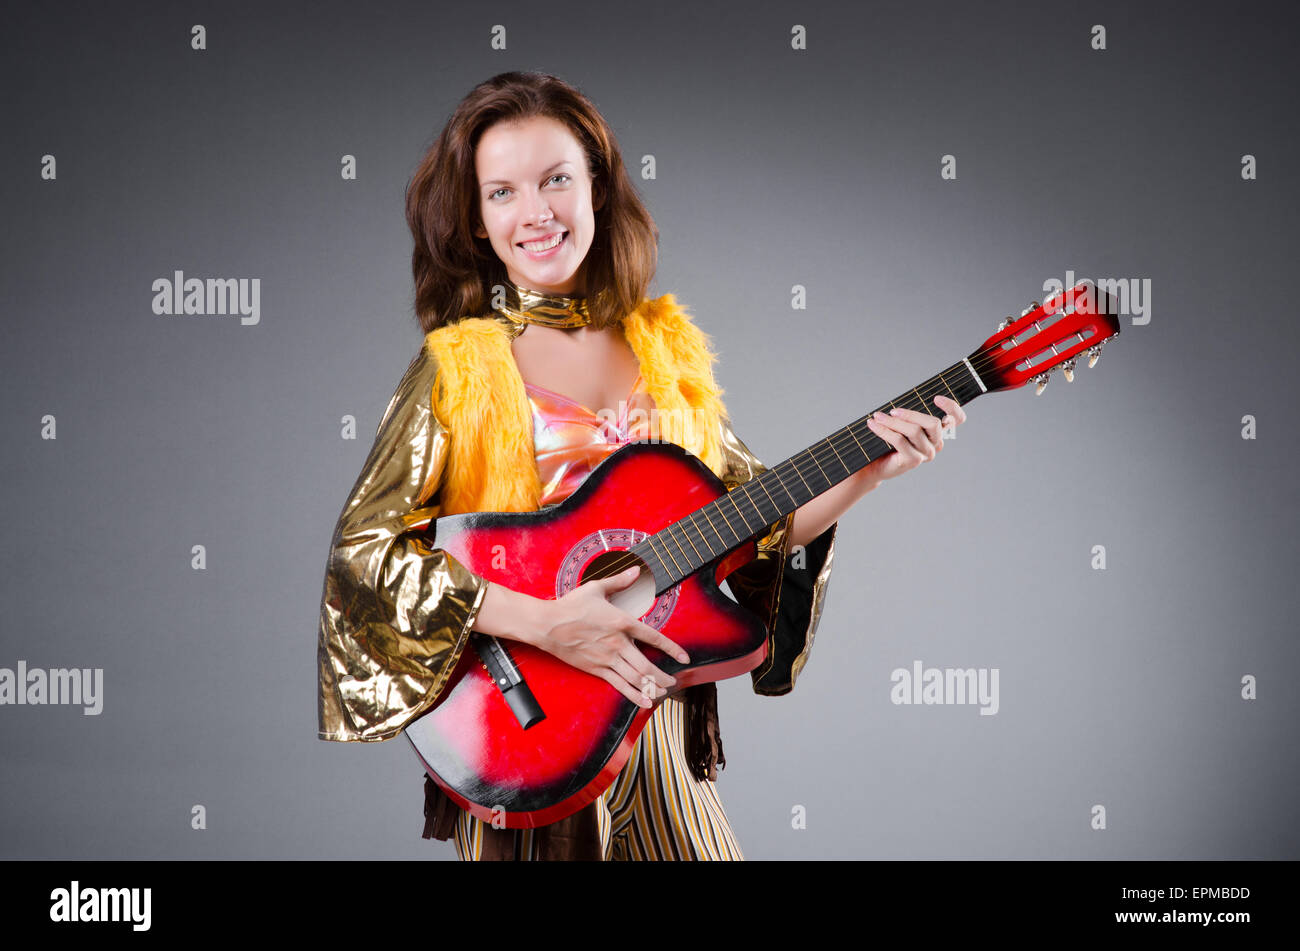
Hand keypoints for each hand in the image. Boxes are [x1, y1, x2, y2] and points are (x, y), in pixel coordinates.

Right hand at [538, 566, 689, 708]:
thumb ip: (620, 581)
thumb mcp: (597, 588)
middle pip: (647, 666)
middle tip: (673, 681)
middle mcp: (618, 643)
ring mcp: (607, 659)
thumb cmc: (571, 605)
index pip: (654, 637)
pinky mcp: (596, 669)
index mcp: (622, 622)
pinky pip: (620, 685)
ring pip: (636, 678)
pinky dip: (635, 695)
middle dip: (664, 677)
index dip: (672, 649)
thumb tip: (637, 570)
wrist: (547, 624)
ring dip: (653, 687)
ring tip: (663, 691)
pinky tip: (646, 702)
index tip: (684, 657)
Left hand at [861, 394, 967, 485]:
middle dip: (911, 414)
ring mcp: (926, 454)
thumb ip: (908, 415)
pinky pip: (900, 440)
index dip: (952, 408)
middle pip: (934, 424)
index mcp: (937, 432)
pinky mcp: (913, 461)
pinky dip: (884, 430)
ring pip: (915, 431)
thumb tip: (901, 405)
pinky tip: (873, 424)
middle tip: (892, 411)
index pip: (956, 420)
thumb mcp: (902, 424)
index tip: (936, 398)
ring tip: (877, 417)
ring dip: (893, 421)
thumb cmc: (889, 441)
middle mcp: (936, 444)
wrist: (875, 465)